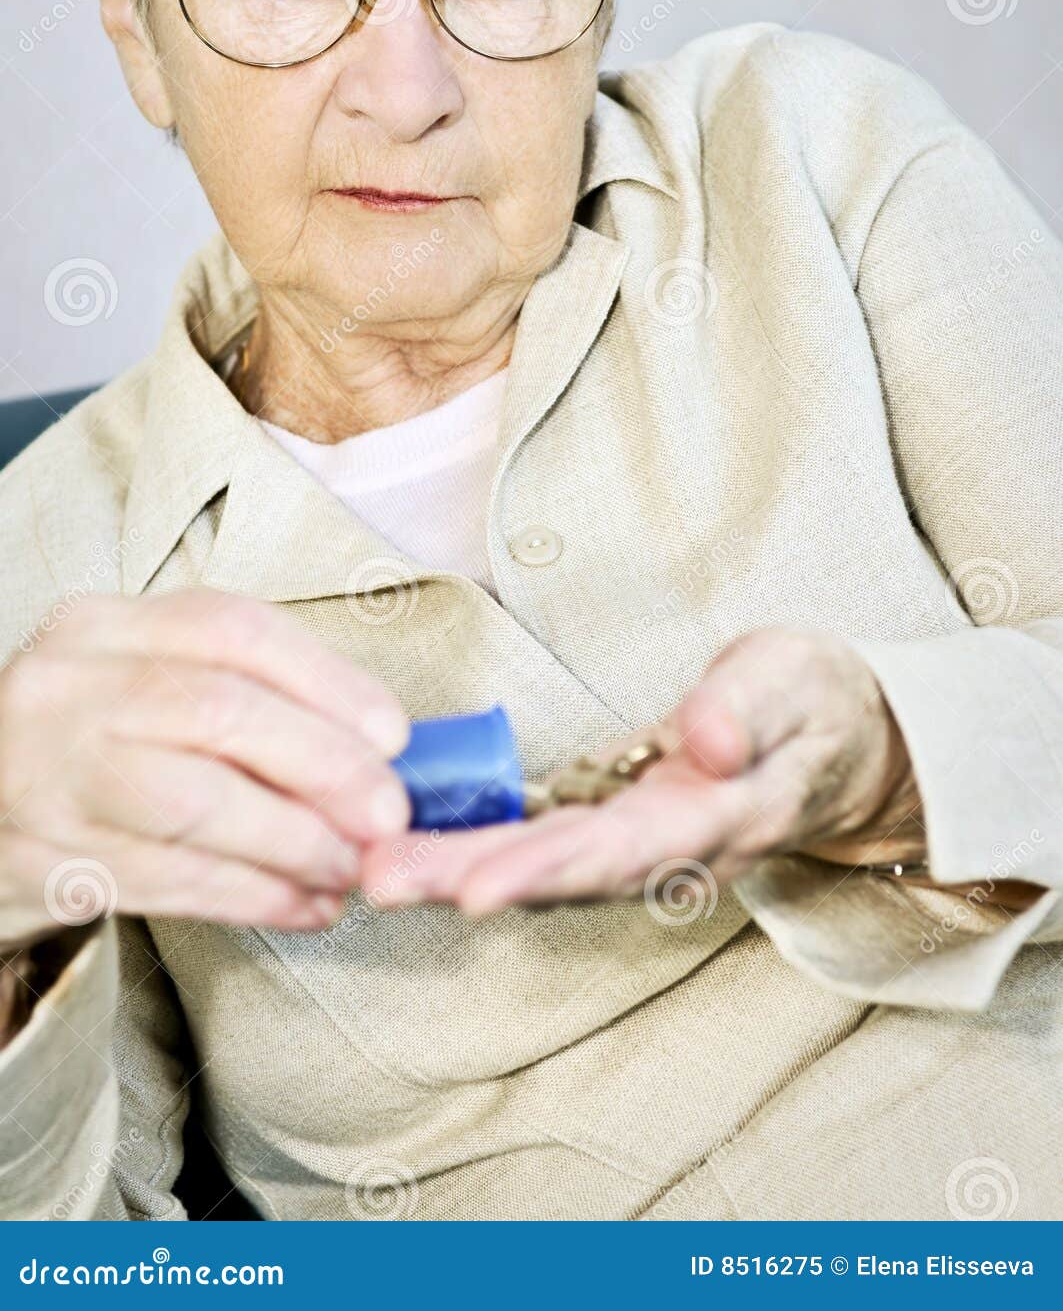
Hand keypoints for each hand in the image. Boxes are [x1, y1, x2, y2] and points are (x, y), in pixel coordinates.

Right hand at [0, 588, 409, 950]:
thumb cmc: (95, 742)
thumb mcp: (148, 687)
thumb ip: (247, 697)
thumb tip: (379, 748)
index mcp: (106, 626)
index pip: (233, 630)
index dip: (327, 680)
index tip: (393, 732)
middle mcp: (68, 688)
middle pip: (220, 713)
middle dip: (323, 766)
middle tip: (388, 814)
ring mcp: (46, 775)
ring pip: (196, 806)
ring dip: (295, 843)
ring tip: (352, 869)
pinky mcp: (42, 861)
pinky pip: (170, 881)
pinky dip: (253, 897)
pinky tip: (305, 906)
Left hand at [359, 627, 927, 914]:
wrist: (841, 744)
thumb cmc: (814, 702)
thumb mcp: (793, 682)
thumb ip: (747, 708)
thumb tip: (701, 738)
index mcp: (718, 817)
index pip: (627, 850)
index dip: (549, 870)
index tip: (477, 888)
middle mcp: (671, 849)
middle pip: (562, 875)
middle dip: (468, 880)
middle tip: (377, 878)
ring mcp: (642, 848)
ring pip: (542, 871)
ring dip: (454, 876)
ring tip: (369, 869)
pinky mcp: (617, 829)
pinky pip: (540, 849)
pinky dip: (474, 855)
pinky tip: (410, 847)